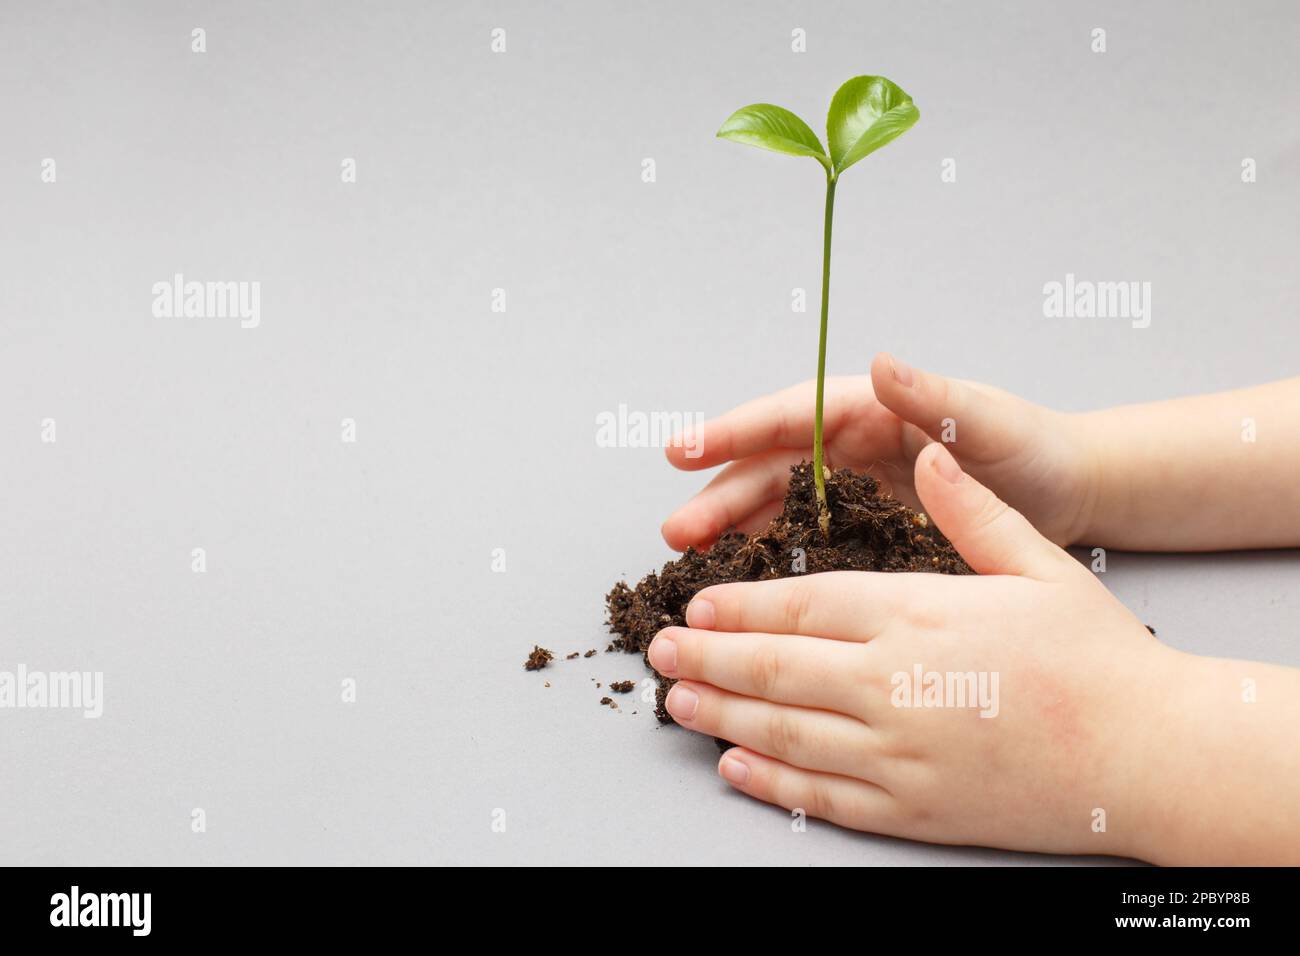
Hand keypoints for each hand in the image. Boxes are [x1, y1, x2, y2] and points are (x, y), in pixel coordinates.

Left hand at [648, 442, 1171, 858]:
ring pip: (783, 728)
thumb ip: (970, 508)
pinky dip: (769, 779)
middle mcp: (894, 683)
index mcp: (918, 614)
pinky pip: (822, 794)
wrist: (1151, 753)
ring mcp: (899, 752)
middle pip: (774, 664)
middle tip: (657, 646)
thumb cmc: (1096, 656)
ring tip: (676, 698)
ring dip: (719, 711)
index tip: (696, 599)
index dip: (739, 602)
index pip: (801, 602)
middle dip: (705, 653)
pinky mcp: (912, 808)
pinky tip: (733, 764)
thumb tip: (927, 450)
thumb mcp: (1037, 563)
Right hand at [662, 353, 1098, 550]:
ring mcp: (854, 490)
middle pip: (769, 469)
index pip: (788, 417)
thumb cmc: (1033, 449)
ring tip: (691, 560)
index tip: (683, 449)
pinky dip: (770, 556)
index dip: (732, 433)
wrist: (1069, 496)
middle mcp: (851, 447)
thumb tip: (881, 362)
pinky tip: (742, 582)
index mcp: (869, 410)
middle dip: (719, 497)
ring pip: (777, 508)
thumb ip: (932, 394)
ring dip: (732, 531)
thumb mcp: (987, 417)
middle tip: (676, 531)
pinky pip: (806, 539)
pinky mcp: (866, 528)